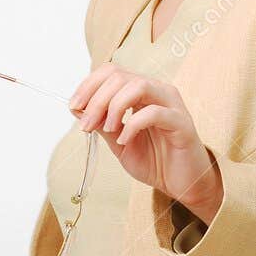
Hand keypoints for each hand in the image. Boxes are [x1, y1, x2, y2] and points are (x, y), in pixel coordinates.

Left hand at [67, 65, 223, 222]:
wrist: (181, 184)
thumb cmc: (154, 160)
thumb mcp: (117, 141)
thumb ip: (100, 123)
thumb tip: (76, 107)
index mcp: (141, 92)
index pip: (112, 71)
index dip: (88, 85)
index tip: (73, 106)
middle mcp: (157, 91)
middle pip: (120, 76)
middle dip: (96, 99)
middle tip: (86, 124)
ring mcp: (171, 105)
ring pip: (138, 86)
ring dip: (114, 106)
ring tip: (107, 129)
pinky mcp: (182, 122)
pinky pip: (154, 113)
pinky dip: (133, 125)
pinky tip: (124, 140)